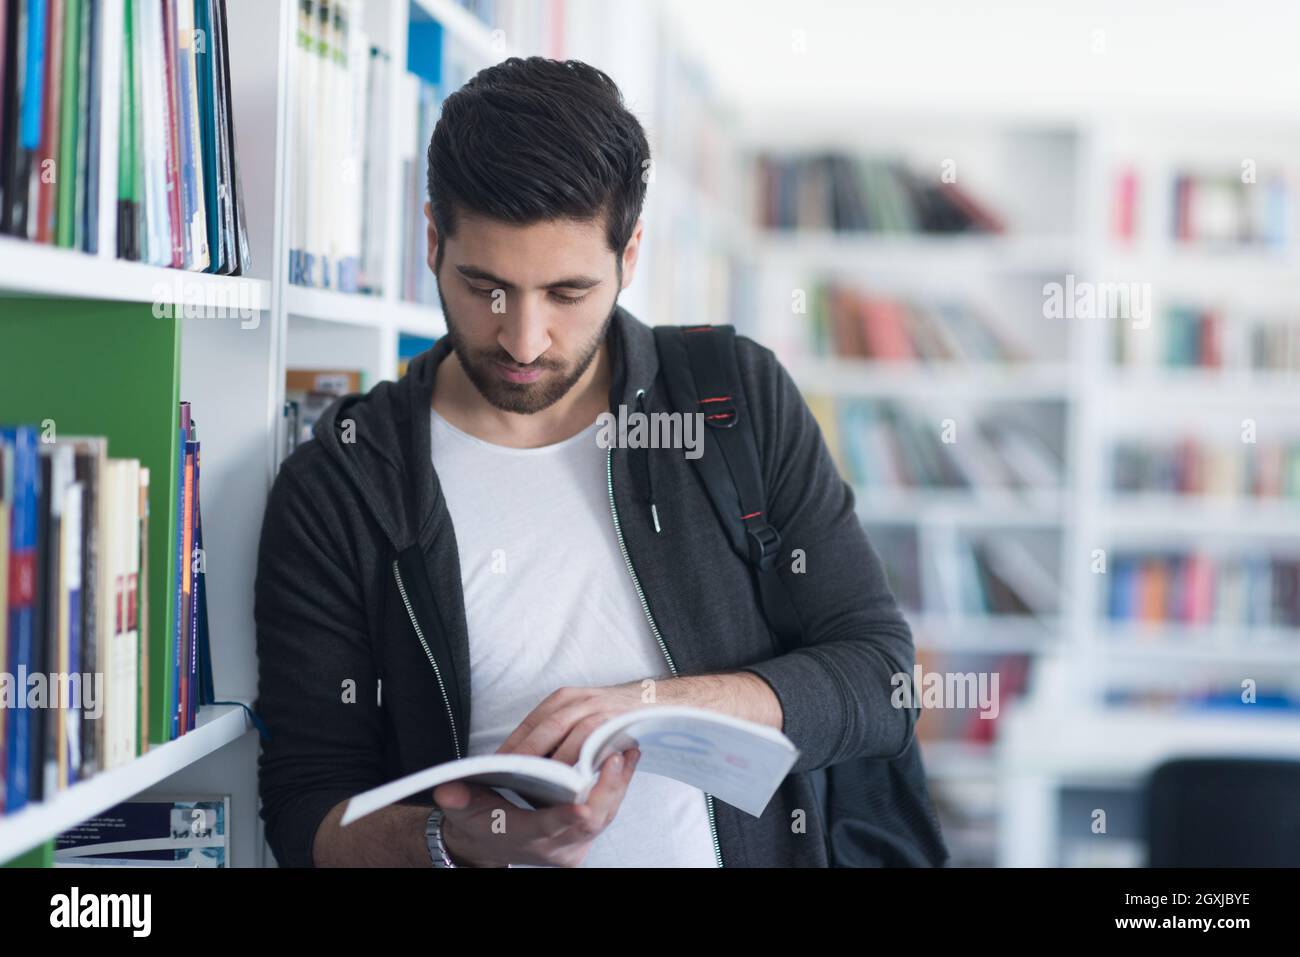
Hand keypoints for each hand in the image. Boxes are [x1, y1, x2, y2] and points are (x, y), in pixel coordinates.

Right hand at [432, 747, 639, 866]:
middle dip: (606, 792)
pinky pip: (610, 809)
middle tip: (616, 757)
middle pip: (589, 824)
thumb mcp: (463, 809)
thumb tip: (447, 791)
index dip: (564, 819)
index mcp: (524, 838)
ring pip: (605, 816)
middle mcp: (554, 847)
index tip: (582, 804)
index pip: (547, 829)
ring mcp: (574, 842)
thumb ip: (459, 799)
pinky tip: (628, 757)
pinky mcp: (586, 832)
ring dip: (618, 784)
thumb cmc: (477, 821)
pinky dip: (619, 784)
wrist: (489, 842)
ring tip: (628, 750)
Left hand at [496, 683, 647, 765]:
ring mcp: (599, 707)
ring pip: (569, 732)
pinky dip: (583, 757)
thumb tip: (526, 766)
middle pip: (545, 727)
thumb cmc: (613, 717)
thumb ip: (559, 736)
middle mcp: (579, 699)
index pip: (531, 724)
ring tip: (536, 783)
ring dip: (553, 760)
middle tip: (509, 778)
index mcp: (564, 698)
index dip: (513, 745)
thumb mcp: (582, 717)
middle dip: (526, 754)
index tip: (494, 768)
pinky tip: (573, 778)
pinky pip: (596, 738)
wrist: (657, 701)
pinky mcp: (618, 718)